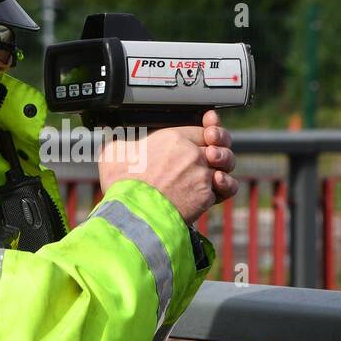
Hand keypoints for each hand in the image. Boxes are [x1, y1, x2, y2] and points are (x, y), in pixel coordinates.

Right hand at [97, 110, 238, 225]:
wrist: (133, 212)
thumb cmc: (122, 185)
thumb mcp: (114, 154)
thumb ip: (121, 144)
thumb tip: (116, 145)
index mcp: (173, 138)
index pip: (201, 129)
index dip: (208, 130)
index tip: (209, 132)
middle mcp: (191, 153)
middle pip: (220, 144)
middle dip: (221, 147)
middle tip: (213, 155)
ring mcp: (201, 174)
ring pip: (226, 166)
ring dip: (224, 168)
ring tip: (215, 175)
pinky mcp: (206, 195)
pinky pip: (225, 188)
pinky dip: (223, 189)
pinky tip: (215, 189)